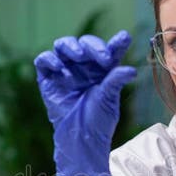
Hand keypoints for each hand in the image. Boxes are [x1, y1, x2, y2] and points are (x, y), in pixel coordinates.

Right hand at [34, 31, 136, 175]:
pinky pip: (44, 60)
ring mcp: (65, 70)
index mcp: (102, 68)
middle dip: (93, 46)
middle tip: (102, 57)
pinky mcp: (48, 78)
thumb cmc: (98, 120)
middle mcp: (83, 66)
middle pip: (85, 43)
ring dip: (71, 47)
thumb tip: (131, 70)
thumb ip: (115, 81)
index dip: (116, 43)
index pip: (109, 50)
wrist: (80, 137)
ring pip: (63, 46)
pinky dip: (50, 59)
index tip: (124, 38)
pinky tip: (60, 68)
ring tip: (79, 57)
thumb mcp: (109, 99)